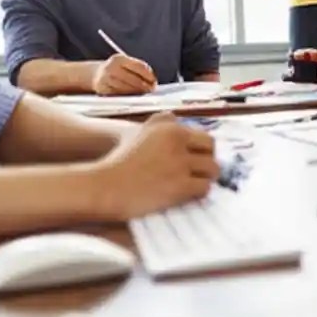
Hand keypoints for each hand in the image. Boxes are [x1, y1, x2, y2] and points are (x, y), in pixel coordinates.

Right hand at [92, 54, 156, 95]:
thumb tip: (152, 82)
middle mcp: (111, 68)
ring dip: (137, 93)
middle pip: (133, 79)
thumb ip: (138, 69)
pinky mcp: (102, 90)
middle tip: (151, 91)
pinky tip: (133, 98)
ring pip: (126, 88)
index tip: (154, 82)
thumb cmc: (116, 69)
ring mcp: (105, 79)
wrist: (96, 74)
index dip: (148, 75)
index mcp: (119, 59)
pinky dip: (127, 97)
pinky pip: (118, 94)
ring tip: (144, 95)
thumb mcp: (125, 63)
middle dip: (144, 86)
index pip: (138, 66)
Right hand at [95, 113, 219, 218]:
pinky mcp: (180, 185)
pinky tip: (189, 197)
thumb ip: (158, 125)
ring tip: (195, 186)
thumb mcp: (136, 133)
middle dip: (208, 161)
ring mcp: (179, 163)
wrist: (104, 187)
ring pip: (212, 169)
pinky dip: (199, 193)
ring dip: (206, 178)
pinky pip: (204, 188)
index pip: (202, 135)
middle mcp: (176, 140)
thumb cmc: (118, 163)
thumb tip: (176, 120)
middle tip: (200, 174)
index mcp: (169, 127)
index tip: (196, 161)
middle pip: (211, 149)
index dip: (201, 150)